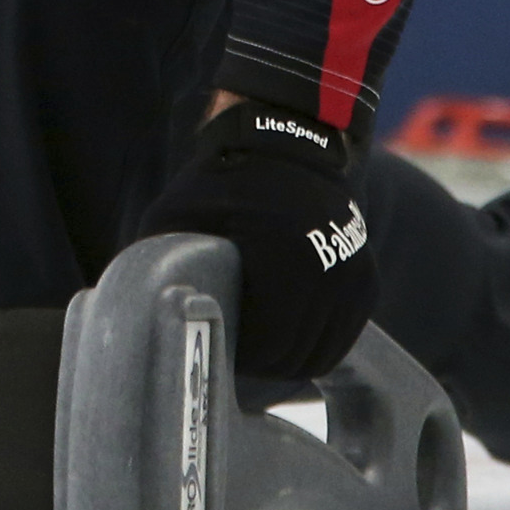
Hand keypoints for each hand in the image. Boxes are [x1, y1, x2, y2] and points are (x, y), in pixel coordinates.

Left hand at [135, 93, 378, 382]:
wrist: (287, 146)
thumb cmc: (223, 183)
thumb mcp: (180, 215)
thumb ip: (166, 265)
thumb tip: (143, 317)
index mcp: (282, 258)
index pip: (265, 344)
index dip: (238, 356)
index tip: (218, 344)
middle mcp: (328, 272)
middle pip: (293, 356)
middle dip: (261, 362)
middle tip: (234, 352)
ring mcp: (353, 279)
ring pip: (319, 355)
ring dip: (287, 360)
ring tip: (257, 347)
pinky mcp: (366, 282)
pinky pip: (340, 339)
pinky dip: (314, 346)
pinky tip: (285, 338)